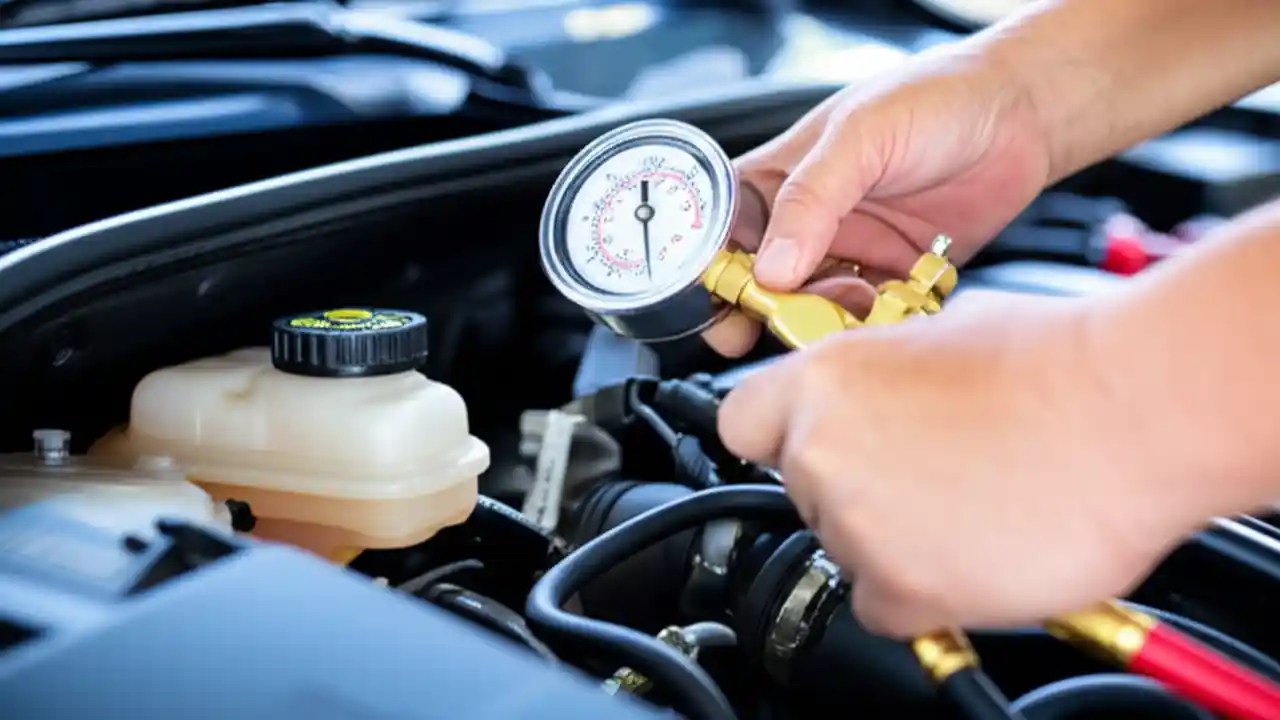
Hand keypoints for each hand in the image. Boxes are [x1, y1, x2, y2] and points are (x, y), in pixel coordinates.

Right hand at [705, 46, 1052, 355]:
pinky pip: (865, 316)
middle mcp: (808, 218)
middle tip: (777, 324)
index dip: (712, 269)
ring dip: (823, 318)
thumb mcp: (861, 137)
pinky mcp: (892, 274)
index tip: (722, 300)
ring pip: (811, 306)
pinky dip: (870, 324)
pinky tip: (886, 305)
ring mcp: (849, 248)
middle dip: (764, 310)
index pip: (722, 231)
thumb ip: (812, 200)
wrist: (1023, 113)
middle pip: (760, 282)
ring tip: (852, 300)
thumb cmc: (936, 98)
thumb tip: (772, 268)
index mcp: (780, 177)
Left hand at [716, 292, 1200, 635]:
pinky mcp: (898, 586)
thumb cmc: (1058, 362)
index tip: (810, 445)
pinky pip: (879, 607)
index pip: (741, 422)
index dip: (779, 437)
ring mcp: (853, 523)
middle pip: (803, 491)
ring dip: (893, 538)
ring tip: (970, 504)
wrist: (1130, 409)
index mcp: (823, 379)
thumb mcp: (942, 332)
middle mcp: (822, 450)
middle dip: (855, 488)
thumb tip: (883, 387)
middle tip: (926, 474)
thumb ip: (885, 371)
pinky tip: (972, 552)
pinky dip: (920, 592)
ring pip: (843, 550)